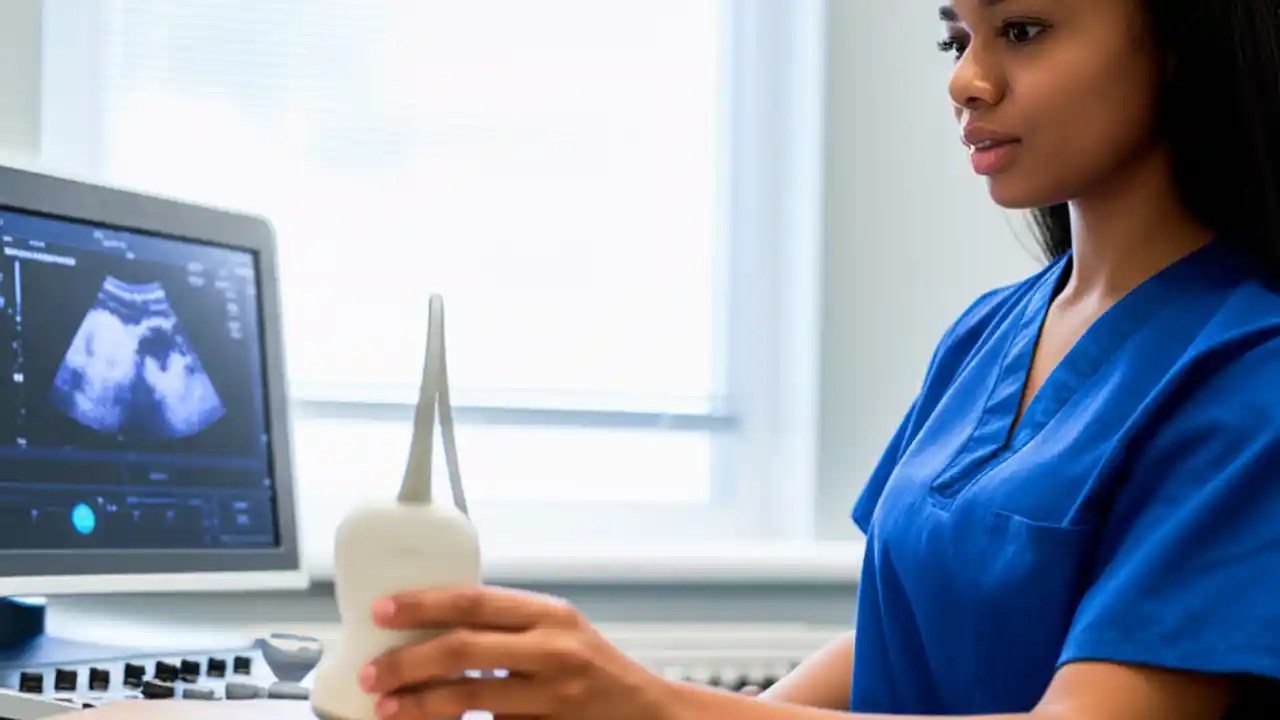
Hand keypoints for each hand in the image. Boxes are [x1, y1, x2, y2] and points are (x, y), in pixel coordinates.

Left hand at [359, 585, 677, 718]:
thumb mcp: (558, 632)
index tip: (382, 610)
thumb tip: (430, 627)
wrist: (648, 715)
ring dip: (419, 704)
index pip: (473, 601)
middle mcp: (554, 651)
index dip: (422, 605)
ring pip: (470, 697)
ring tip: (387, 706)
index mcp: (549, 615)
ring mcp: (552, 697)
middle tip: (373, 671)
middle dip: (407, 660)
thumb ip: (506, 627)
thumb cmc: (595, 671)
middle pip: (463, 648)